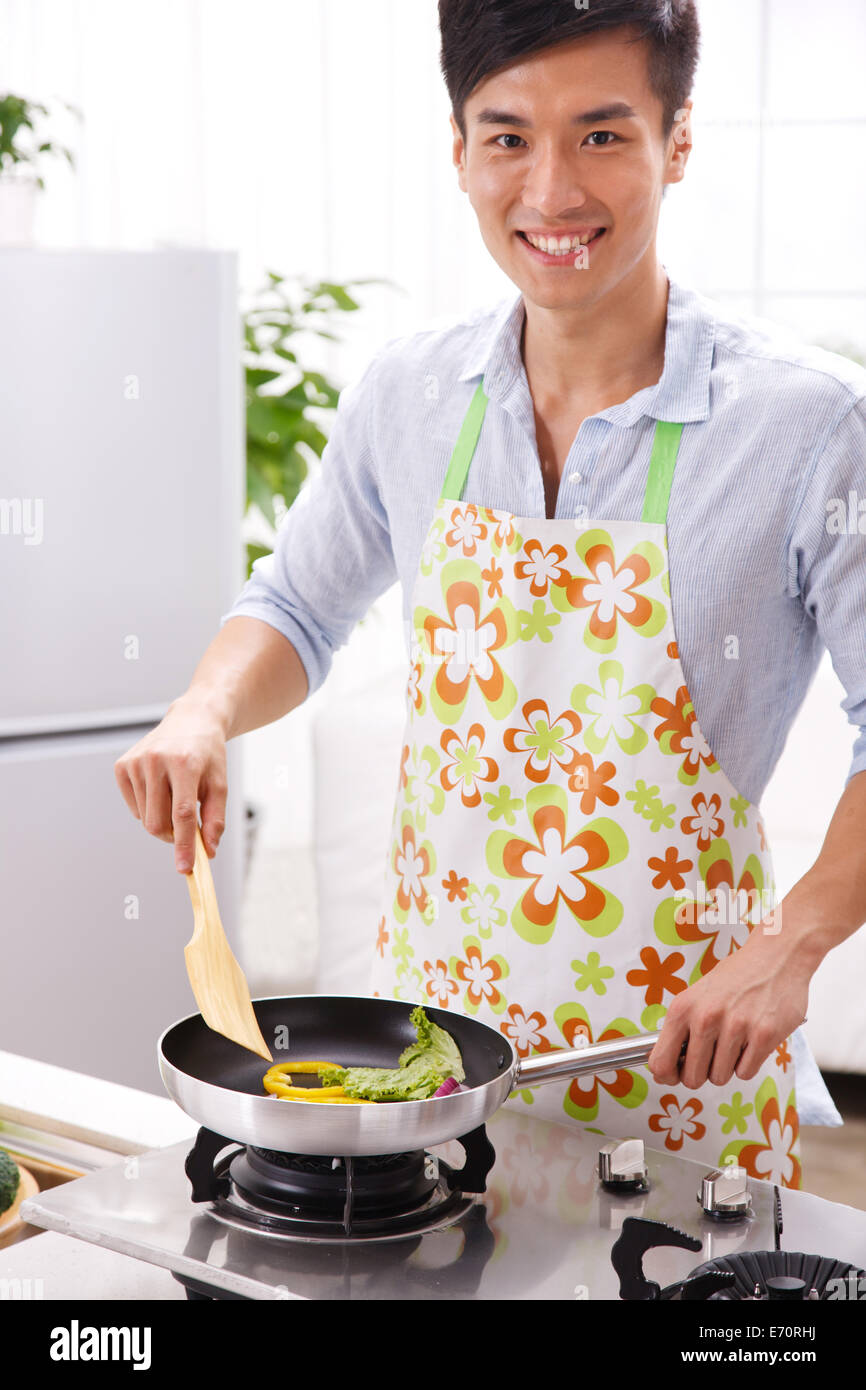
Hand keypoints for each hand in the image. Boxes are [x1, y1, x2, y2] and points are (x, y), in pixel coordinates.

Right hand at [114, 695, 227, 873]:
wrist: (191, 721)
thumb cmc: (208, 755)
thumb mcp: (220, 784)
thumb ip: (216, 819)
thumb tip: (208, 851)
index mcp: (185, 763)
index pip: (183, 814)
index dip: (184, 844)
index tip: (185, 868)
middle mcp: (156, 760)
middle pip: (158, 822)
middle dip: (173, 836)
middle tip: (187, 828)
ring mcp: (135, 762)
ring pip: (145, 818)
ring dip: (163, 820)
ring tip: (177, 797)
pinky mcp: (121, 766)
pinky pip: (135, 807)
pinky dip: (149, 808)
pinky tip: (161, 788)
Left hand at [646, 905, 813, 1088]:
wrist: (777, 955)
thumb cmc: (736, 977)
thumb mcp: (697, 996)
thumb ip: (682, 1029)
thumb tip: (667, 1068)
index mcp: (683, 1008)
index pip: (660, 1062)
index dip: (667, 1076)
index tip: (675, 1075)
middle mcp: (706, 1018)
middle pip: (692, 1078)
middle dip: (701, 1073)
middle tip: (711, 1057)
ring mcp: (735, 1027)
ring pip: (720, 1078)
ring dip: (727, 1067)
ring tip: (734, 1041)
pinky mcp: (764, 1036)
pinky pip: (745, 1073)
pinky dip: (747, 1063)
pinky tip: (751, 1041)